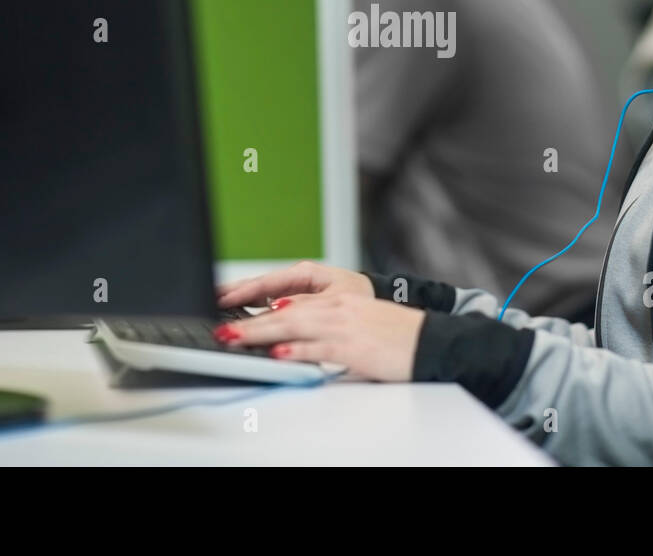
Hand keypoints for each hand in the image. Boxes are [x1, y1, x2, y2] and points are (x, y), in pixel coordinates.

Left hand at [214, 294, 424, 381]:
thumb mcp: (355, 324)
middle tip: (221, 330)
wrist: (430, 341)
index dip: (256, 308)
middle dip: (249, 322)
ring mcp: (344, 325)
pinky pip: (318, 347)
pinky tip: (277, 353)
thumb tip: (285, 340)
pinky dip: (295, 350)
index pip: (288, 301)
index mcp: (336, 300)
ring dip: (261, 333)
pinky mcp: (353, 346)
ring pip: (294, 325)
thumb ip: (322, 328)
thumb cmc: (394, 337)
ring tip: (235, 339)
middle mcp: (337, 307)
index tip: (230, 314)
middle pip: (283, 311)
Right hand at [216, 260, 373, 309]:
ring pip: (261, 294)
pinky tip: (239, 312)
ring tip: (215, 303)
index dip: (243, 292)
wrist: (376, 303)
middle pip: (259, 286)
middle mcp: (297, 279)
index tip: (223, 299)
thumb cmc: (360, 299)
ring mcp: (295, 289)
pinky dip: (252, 306)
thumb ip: (305, 305)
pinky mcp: (296, 301)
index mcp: (306, 273)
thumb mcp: (336, 300)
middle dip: (233, 293)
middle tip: (208, 299)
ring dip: (239, 299)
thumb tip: (277, 308)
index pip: (267, 283)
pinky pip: (269, 303)